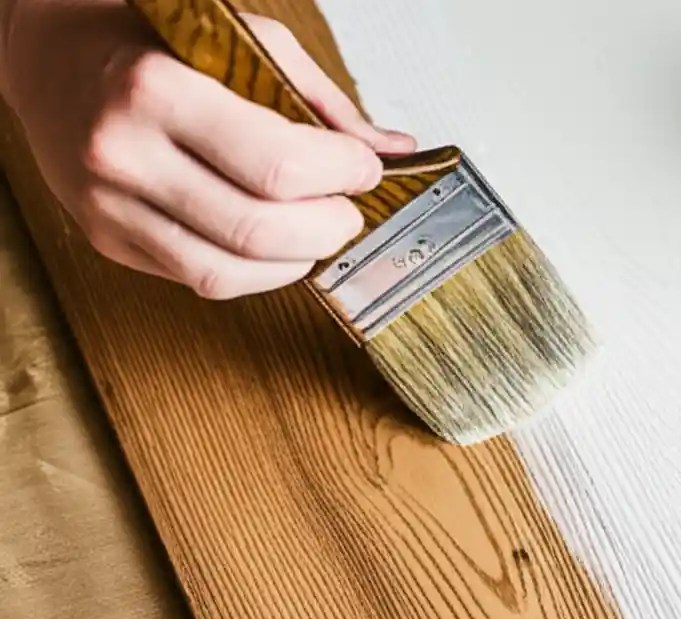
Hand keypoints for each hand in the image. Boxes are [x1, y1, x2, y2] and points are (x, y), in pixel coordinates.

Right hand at [0, 0, 415, 298]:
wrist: (50, 54)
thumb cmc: (147, 40)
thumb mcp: (240, 40)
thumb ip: (318, 98)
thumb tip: (391, 148)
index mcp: (157, 90)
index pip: (277, 166)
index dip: (340, 175)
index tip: (364, 167)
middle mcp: (123, 153)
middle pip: (256, 230)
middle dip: (328, 228)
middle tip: (349, 210)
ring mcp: (109, 205)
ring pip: (226, 271)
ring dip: (295, 261)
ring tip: (318, 231)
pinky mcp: (108, 239)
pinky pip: (198, 279)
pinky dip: (255, 273)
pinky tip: (274, 246)